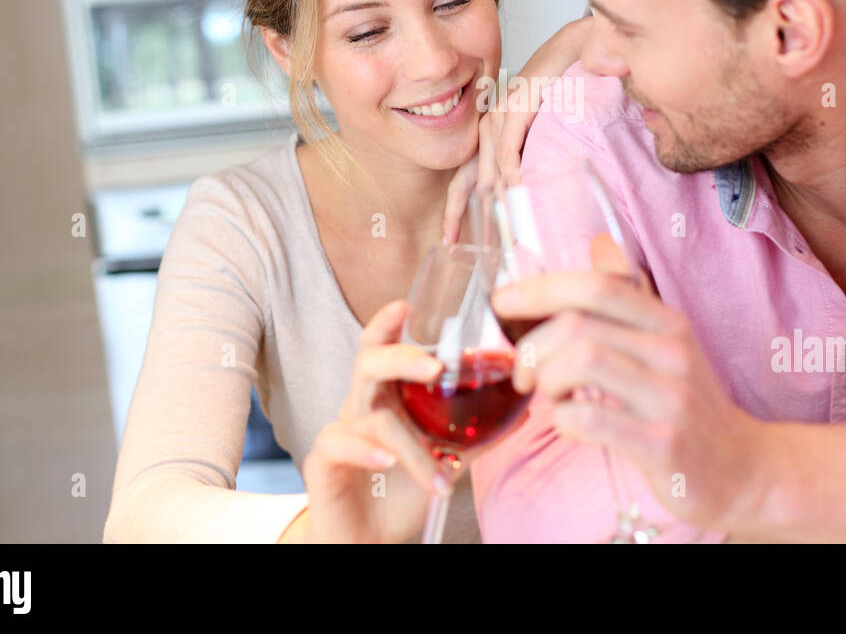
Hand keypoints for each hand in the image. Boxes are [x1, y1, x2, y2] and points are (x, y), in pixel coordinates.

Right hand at [300, 300, 459, 542]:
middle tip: (435, 368)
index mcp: (387, 398)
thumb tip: (522, 411)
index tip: (405, 304)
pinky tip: (388, 462)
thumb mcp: (444, 459)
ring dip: (412, 447)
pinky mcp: (323, 460)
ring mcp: (340, 431)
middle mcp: (361, 408)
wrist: (365, 540)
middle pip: (370, 363)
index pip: (382, 349)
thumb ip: (476, 435)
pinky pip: (338, 442)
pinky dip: (367, 450)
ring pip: (372, 417)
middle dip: (403, 358)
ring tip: (440, 475)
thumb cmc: (399, 492)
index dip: (387, 324)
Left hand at [442, 16, 592, 243]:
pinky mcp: (518, 103)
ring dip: (495, 201)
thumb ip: (534, 164)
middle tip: (459, 246)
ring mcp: (502, 115)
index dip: (455, 211)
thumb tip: (533, 203)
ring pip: (490, 167)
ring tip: (499, 232)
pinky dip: (512, 168)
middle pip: (469, 180)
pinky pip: (509, 143)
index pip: (466, 180)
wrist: (577, 51)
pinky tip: (516, 188)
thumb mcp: (545, 137)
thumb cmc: (565, 91)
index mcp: (493, 137)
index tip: (450, 240)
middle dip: (464, 216)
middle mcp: (490, 127)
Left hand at [489, 234, 764, 533]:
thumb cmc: (690, 403)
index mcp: (666, 322)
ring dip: (545, 379)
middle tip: (520, 373)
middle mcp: (671, 352)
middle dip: (531, 346)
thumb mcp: (667, 341)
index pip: (597, 285)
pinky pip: (591, 419)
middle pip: (579, 323)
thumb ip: (629, 296)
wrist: (742, 466)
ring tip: (547, 396)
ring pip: (582, 361)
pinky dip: (563, 418)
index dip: (540, 288)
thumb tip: (600, 243)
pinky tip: (568, 422)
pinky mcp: (663, 444)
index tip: (503, 303)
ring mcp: (669, 398)